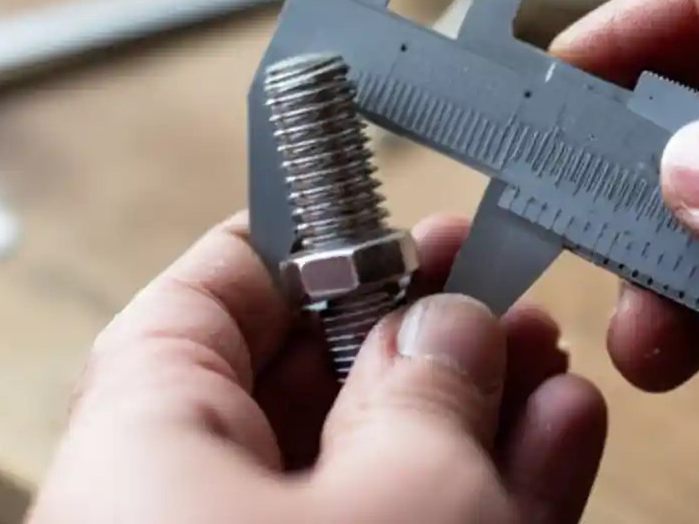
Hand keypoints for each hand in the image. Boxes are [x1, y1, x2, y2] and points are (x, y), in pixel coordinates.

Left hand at [27, 213, 605, 523]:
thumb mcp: (398, 496)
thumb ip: (423, 393)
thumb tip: (448, 328)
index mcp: (143, 448)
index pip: (207, 300)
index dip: (302, 239)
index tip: (376, 205)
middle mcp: (183, 504)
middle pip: (300, 380)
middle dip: (413, 326)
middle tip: (489, 283)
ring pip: (366, 464)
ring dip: (468, 406)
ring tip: (542, 352)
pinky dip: (481, 487)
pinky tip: (555, 432)